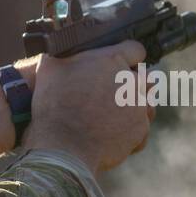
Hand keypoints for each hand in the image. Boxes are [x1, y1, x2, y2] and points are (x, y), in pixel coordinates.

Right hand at [22, 40, 151, 172]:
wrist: (63, 147)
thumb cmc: (53, 106)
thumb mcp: (50, 69)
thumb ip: (62, 55)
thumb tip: (57, 49)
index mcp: (112, 60)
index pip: (135, 50)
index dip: (127, 58)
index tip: (120, 66)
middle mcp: (131, 81)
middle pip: (143, 77)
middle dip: (131, 85)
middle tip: (111, 96)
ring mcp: (139, 106)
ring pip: (145, 103)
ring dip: (133, 108)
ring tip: (112, 118)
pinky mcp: (141, 129)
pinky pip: (143, 128)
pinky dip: (131, 131)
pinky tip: (114, 134)